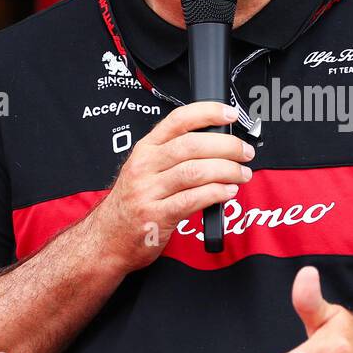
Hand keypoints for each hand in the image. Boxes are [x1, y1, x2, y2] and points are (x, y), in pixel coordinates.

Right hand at [90, 102, 254, 271]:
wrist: (107, 239)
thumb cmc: (132, 203)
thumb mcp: (145, 169)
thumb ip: (174, 155)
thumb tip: (218, 143)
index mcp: (145, 149)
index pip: (178, 120)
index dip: (207, 112)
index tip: (230, 114)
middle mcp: (144, 166)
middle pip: (192, 145)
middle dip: (226, 146)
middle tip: (245, 152)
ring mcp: (148, 191)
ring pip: (196, 171)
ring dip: (227, 171)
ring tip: (242, 174)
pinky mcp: (156, 216)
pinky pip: (193, 200)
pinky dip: (216, 193)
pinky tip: (228, 192)